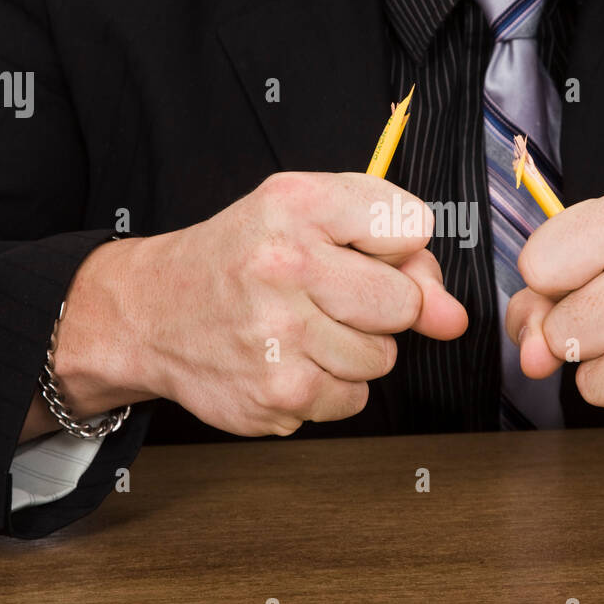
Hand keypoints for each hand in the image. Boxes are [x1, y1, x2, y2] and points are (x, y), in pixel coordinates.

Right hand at [52, 172, 466, 437]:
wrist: (151, 312)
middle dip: (382, 306)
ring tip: (300, 328)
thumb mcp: (308, 218)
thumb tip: (451, 317)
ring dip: (354, 350)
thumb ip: (394, 251)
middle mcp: (285, 266)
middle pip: (404, 302)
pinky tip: (287, 362)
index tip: (358, 251)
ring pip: (382, 357)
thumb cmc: (241, 258)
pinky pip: (352, 399)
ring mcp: (280, 336)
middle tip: (329, 297)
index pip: (414, 227)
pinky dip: (329, 386)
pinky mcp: (277, 395)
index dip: (397, 248)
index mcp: (297, 205)